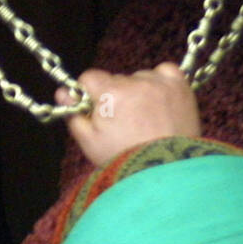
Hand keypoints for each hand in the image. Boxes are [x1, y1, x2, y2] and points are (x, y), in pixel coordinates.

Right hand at [57, 63, 200, 166]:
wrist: (166, 171)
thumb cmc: (124, 158)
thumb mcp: (89, 142)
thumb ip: (74, 114)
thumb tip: (63, 93)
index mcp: (109, 94)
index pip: (89, 77)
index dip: (88, 93)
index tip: (94, 109)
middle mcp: (134, 83)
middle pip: (115, 79)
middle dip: (114, 96)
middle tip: (122, 122)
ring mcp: (159, 83)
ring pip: (138, 77)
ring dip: (137, 91)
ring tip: (144, 117)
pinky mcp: (180, 87)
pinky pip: (164, 72)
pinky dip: (159, 82)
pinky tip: (158, 100)